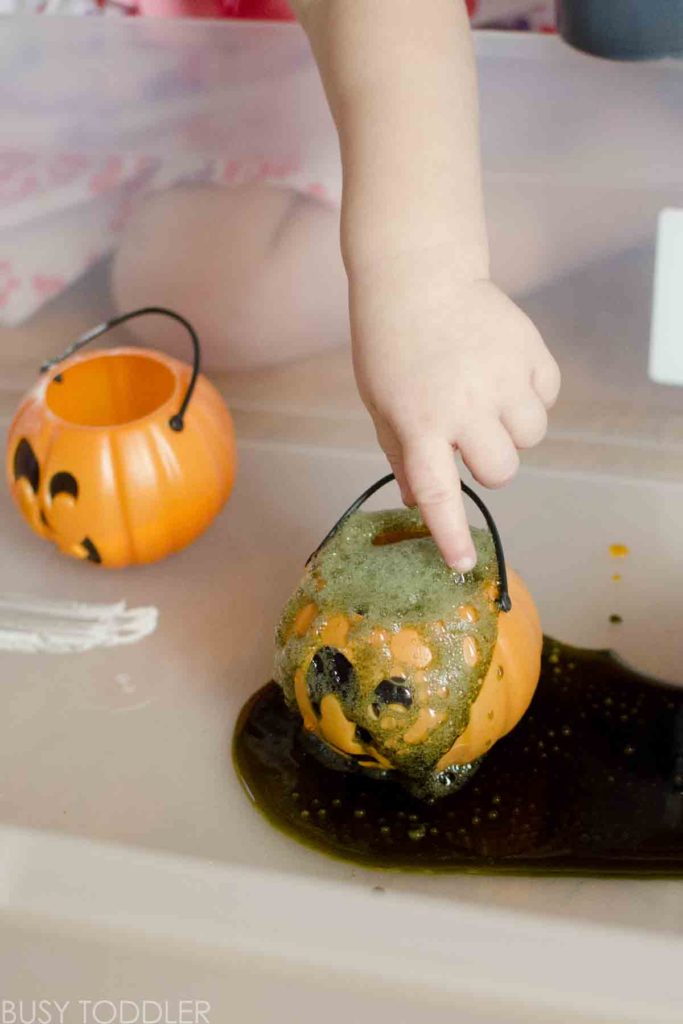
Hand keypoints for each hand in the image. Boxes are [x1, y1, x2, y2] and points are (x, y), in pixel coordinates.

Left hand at [349, 253, 560, 570]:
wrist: (417, 275)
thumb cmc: (389, 344)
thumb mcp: (380, 404)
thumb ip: (401, 453)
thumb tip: (417, 500)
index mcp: (420, 421)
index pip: (439, 492)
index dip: (450, 533)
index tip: (461, 562)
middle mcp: (465, 404)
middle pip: (501, 471)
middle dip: (487, 464)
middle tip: (467, 436)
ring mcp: (503, 376)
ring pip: (531, 437)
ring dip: (512, 430)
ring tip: (487, 398)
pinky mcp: (531, 351)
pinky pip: (548, 396)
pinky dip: (531, 395)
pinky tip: (504, 373)